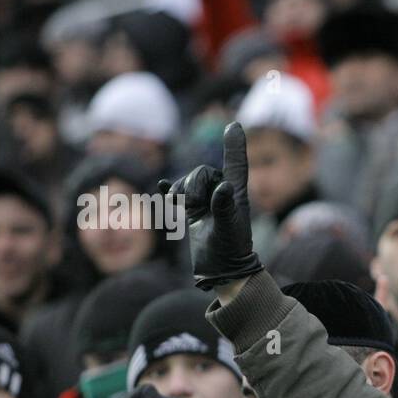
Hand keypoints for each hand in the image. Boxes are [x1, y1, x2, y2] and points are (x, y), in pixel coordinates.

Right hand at [162, 122, 262, 290]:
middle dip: (193, 183)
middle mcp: (222, 195)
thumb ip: (225, 208)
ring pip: (189, 181)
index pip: (236, 165)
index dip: (234, 145)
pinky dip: (170, 190)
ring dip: (181, 189)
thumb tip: (222, 187)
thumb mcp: (228, 230)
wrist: (222, 272)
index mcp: (235, 195)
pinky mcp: (193, 213)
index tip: (234, 126)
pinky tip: (161, 187)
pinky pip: (179, 194)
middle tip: (192, 205)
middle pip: (203, 172)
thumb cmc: (231, 252)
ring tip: (179, 205)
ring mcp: (206, 203)